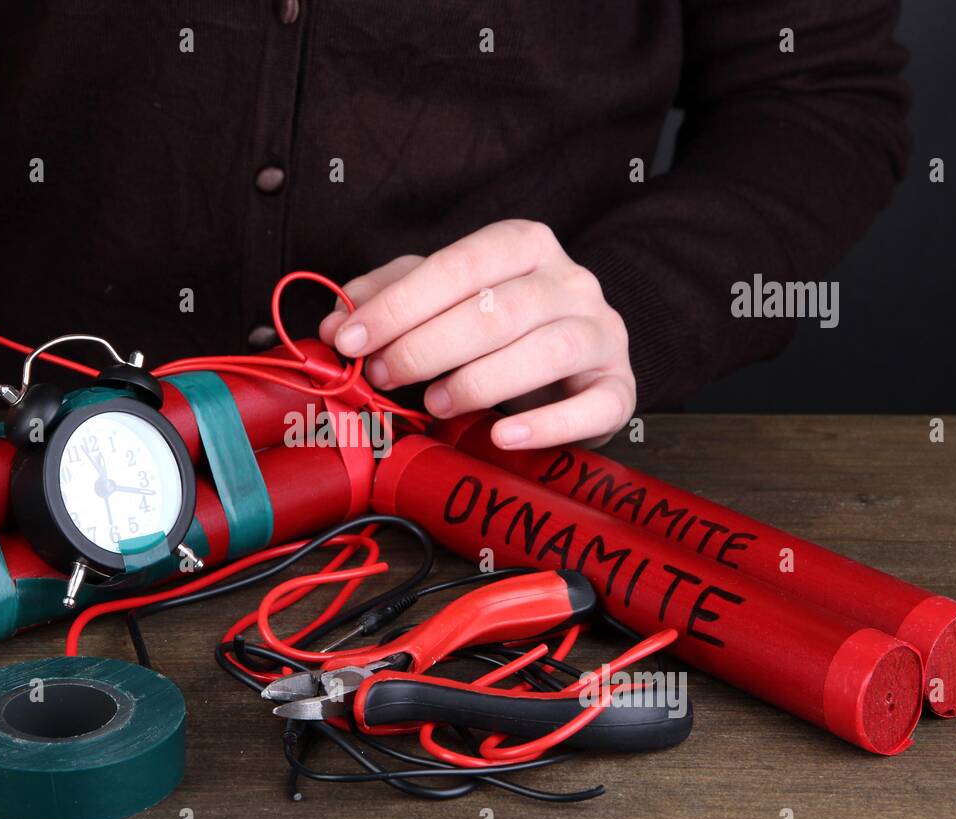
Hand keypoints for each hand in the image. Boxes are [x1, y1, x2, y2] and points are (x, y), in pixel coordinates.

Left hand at [319, 220, 635, 448]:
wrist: (573, 362)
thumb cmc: (496, 330)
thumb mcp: (439, 301)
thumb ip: (388, 300)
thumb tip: (335, 321)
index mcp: (523, 245)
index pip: (459, 265)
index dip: (400, 304)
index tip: (350, 339)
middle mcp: (571, 281)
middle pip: (497, 309)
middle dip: (426, 346)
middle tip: (381, 376)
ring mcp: (602, 333)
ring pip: (546, 350)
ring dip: (479, 381)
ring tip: (434, 404)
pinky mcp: (620, 388)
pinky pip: (593, 406)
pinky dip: (546, 425)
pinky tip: (502, 436)